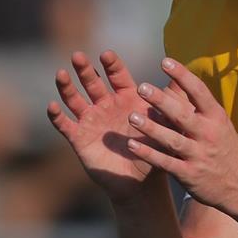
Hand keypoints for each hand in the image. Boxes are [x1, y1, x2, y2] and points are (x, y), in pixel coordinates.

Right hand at [46, 50, 159, 200]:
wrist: (141, 183)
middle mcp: (105, 105)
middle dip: (84, 69)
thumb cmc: (155, 151)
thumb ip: (173, 99)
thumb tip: (185, 74)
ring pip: (75, 99)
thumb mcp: (166, 123)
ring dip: (66, 87)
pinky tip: (52, 106)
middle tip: (78, 56)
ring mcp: (91, 121)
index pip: (116, 75)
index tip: (106, 54)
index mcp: (126, 98)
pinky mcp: (79, 138)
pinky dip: (57, 116)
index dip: (111, 65)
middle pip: (92, 82)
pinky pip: (65, 125)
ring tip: (61, 74)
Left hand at [125, 58, 237, 235]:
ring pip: (172, 140)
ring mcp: (198, 155)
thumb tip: (173, 86)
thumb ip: (198, 108)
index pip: (199, 92)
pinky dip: (148, 154)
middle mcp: (208, 134)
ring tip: (132, 117)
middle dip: (161, 101)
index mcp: (216, 118)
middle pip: (182, 115)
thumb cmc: (227, 150)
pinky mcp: (189, 174)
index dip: (182, 75)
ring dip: (151, 128)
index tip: (165, 61)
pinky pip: (165, 163)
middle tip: (141, 87)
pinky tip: (132, 145)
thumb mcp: (220, 125)